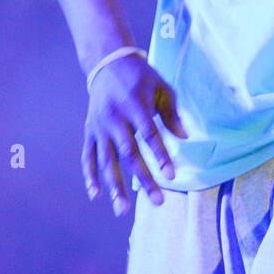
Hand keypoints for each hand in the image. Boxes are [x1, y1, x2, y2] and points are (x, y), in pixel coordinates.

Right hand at [81, 53, 186, 215]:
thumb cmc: (141, 77)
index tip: (172, 176)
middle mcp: (114, 117)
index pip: (150, 134)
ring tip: (122, 210)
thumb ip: (172, 113)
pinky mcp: (89, 131)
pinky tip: (96, 195)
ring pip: (106, 160)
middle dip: (143, 179)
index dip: (161, 156)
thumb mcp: (162, 87)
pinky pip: (88, 156)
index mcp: (135, 104)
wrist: (107, 63)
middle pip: (129, 153)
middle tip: (158, 202)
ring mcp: (99, 125)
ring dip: (114, 186)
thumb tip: (185, 138)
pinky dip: (89, 175)